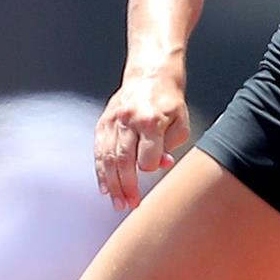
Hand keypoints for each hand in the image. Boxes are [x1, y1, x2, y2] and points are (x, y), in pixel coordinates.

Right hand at [96, 68, 190, 210]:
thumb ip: (172, 145)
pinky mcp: (103, 122)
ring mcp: (113, 121)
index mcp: (151, 121)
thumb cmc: (168, 100)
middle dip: (126, 187)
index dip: (150, 169)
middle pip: (124, 161)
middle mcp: (129, 121)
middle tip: (130, 205)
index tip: (152, 174)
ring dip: (112, 184)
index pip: (147, 156)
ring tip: (118, 202)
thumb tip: (162, 164)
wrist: (150, 74)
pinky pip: (99, 151)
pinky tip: (105, 187)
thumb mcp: (180, 122)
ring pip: (108, 158)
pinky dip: (100, 171)